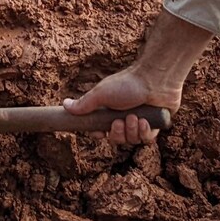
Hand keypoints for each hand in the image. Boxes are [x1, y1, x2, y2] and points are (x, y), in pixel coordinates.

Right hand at [63, 64, 181, 146]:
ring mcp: (140, 122)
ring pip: (132, 140)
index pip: (101, 131)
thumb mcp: (101, 94)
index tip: (100, 133)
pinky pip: (147, 139)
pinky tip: (145, 121)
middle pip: (117, 139)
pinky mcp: (154, 125)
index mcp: (110, 110)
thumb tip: (64, 105)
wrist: (155, 79)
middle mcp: (124, 117)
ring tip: (134, 116)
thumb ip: (84, 103)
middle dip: (117, 133)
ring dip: (131, 130)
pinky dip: (145, 132)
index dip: (100, 134)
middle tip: (119, 121)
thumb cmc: (127, 83)